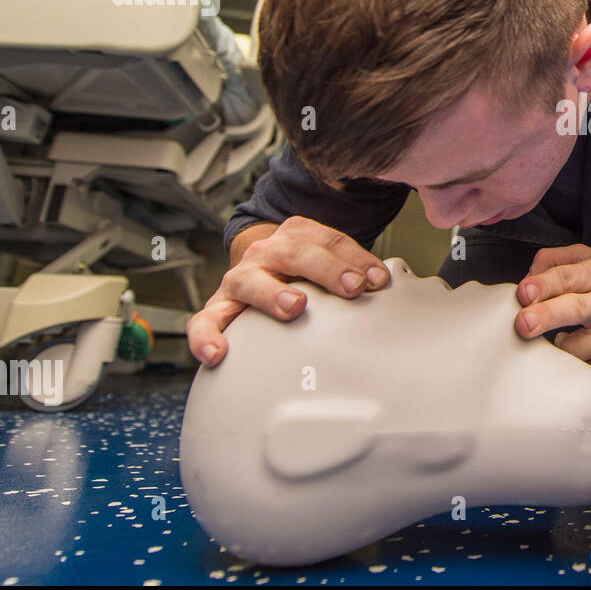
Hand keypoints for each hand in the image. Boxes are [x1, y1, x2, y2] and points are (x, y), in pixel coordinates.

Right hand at [186, 216, 389, 366]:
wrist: (258, 265)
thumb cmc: (300, 270)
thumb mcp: (325, 260)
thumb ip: (352, 271)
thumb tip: (385, 284)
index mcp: (296, 236)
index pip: (329, 240)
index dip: (355, 258)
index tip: (377, 280)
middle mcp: (266, 252)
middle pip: (296, 254)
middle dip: (326, 269)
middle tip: (351, 288)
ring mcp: (240, 277)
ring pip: (250, 281)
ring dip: (273, 293)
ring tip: (293, 307)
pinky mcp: (218, 306)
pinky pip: (205, 322)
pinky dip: (206, 337)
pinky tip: (216, 353)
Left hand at [515, 244, 590, 360]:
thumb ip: (555, 261)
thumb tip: (527, 282)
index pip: (566, 277)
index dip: (541, 286)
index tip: (523, 294)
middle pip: (574, 309)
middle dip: (545, 316)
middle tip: (524, 324)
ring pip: (577, 347)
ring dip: (563, 344)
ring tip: (574, 333)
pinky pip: (590, 366)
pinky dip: (583, 360)